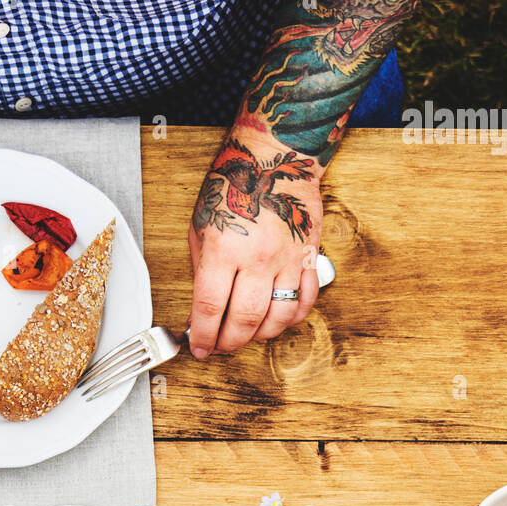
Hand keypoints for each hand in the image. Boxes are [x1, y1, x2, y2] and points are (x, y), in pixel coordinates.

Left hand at [187, 131, 322, 356]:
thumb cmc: (234, 187)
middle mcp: (256, 257)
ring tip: (245, 334)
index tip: (199, 347)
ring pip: (276, 319)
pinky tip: (275, 318)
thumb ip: (201, 273)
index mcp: (223, 248)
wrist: (274, 157)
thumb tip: (200, 313)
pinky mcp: (308, 258)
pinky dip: (289, 319)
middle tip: (220, 345)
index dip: (202, 335)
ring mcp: (286, 260)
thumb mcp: (201, 226)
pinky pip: (303, 303)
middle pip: (243, 321)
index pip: (210, 307)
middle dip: (228, 343)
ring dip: (258, 336)